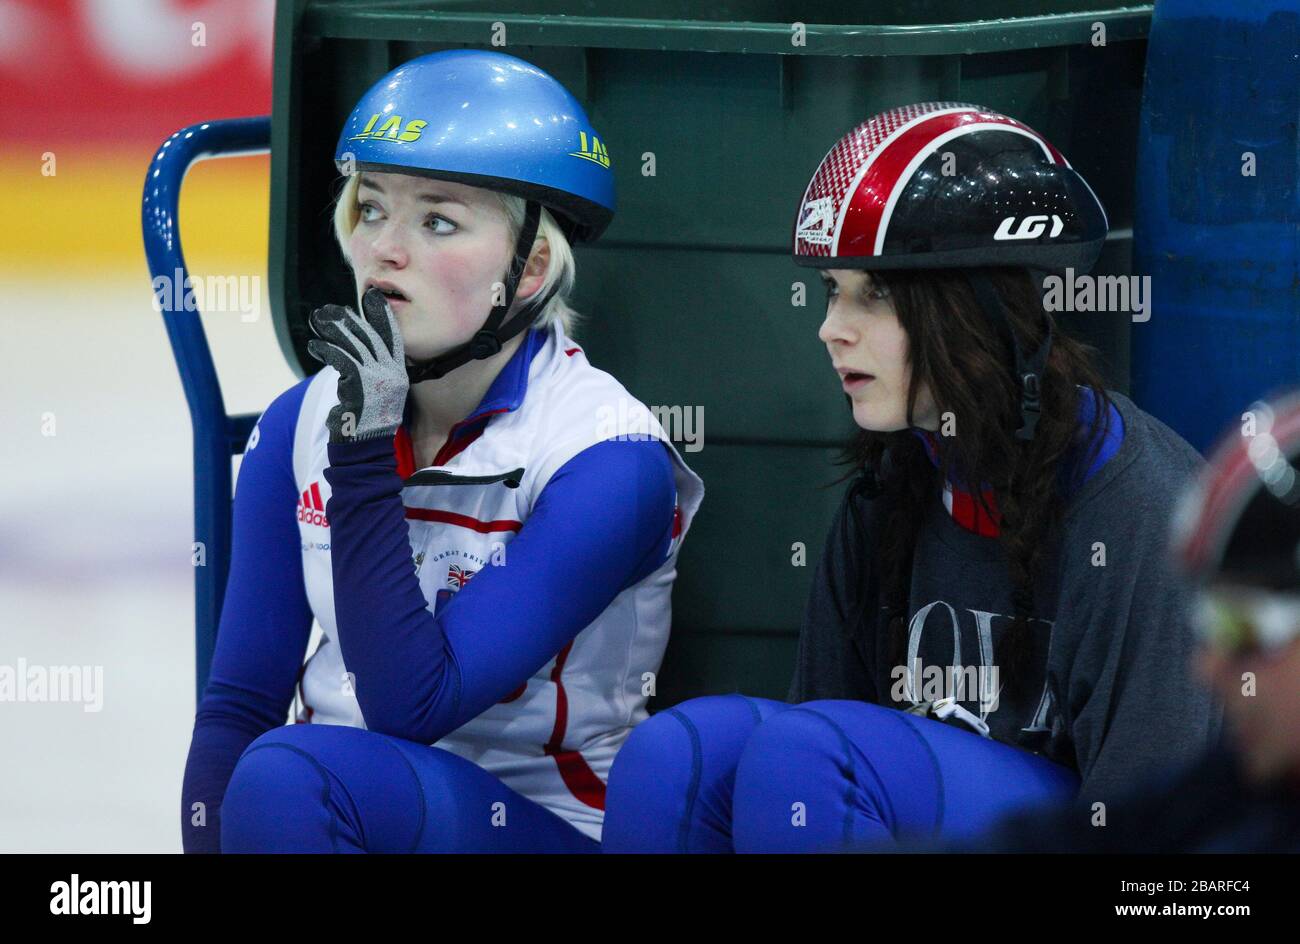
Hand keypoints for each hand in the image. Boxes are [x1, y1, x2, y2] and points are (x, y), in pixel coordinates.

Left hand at [307, 286, 408, 443]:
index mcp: (398, 372)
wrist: (367, 445)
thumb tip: (350, 346)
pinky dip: (326, 350)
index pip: (392, 336)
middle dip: (349, 319)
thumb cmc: (367, 420)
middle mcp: (392, 373)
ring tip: (317, 320)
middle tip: (331, 308)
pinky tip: (314, 345)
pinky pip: (341, 360)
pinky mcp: (360, 386)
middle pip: (370, 337)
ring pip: (353, 345)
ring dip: (332, 330)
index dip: (382, 315)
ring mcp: (377, 379)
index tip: (372, 296)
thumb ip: (370, 368)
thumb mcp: (375, 391)